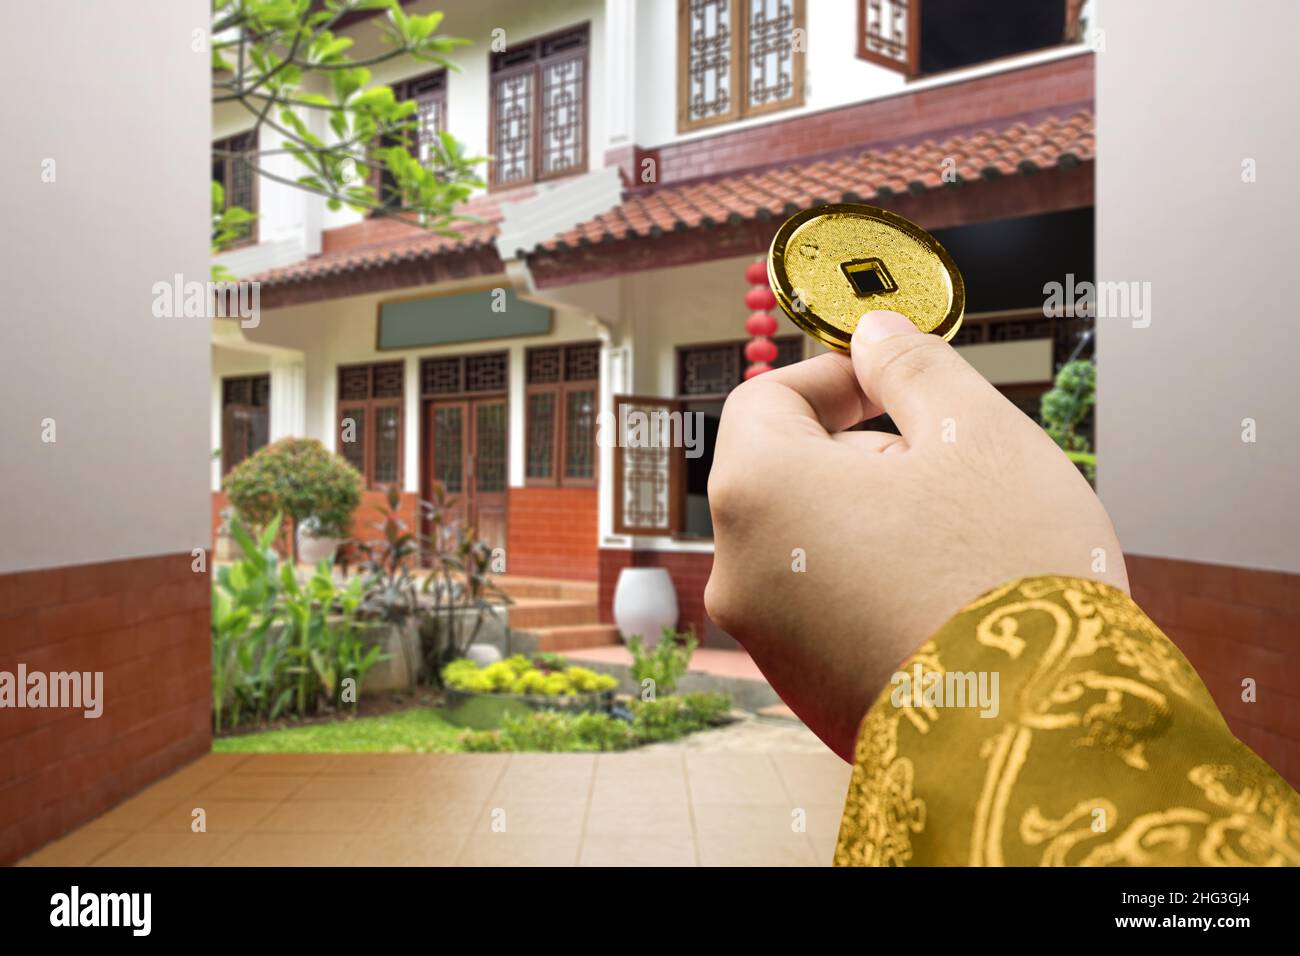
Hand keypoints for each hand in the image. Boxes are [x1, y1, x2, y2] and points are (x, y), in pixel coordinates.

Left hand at [704, 309, 1127, 759]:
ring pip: (810, 544)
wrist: (1044, 738)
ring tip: (960, 542)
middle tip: (949, 469)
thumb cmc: (1009, 575)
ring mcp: (767, 644)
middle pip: (787, 474)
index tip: (887, 382)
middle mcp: (740, 571)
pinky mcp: (805, 694)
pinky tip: (948, 600)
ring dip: (873, 520)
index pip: (765, 400)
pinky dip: (874, 586)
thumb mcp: (976, 434)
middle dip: (863, 454)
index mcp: (759, 492)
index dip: (830, 378)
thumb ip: (911, 365)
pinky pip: (828, 610)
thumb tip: (874, 330)